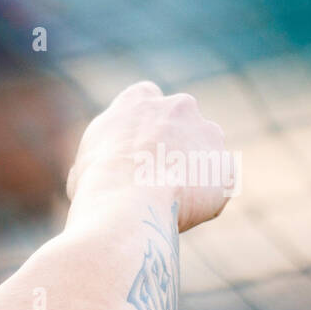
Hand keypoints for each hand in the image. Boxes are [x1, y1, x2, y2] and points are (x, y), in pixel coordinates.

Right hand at [66, 81, 232, 231]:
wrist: (127, 205)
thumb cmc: (97, 186)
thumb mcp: (84, 164)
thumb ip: (104, 156)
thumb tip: (105, 171)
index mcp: (138, 100)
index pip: (146, 97)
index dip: (144, 124)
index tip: (138, 146)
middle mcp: (178, 106)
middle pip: (182, 120)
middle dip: (174, 144)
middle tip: (155, 177)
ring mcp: (208, 133)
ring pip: (205, 150)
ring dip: (193, 169)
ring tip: (168, 201)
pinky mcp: (226, 165)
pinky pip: (219, 181)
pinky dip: (207, 196)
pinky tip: (183, 213)